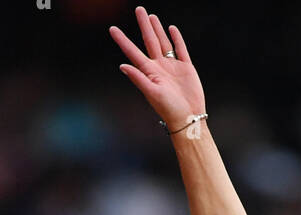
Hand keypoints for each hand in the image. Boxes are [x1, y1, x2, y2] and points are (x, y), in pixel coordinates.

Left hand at [110, 7, 204, 131]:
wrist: (188, 117)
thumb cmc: (169, 109)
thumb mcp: (152, 93)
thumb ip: (138, 78)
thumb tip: (123, 65)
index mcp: (149, 72)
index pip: (133, 52)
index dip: (122, 40)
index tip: (112, 29)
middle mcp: (159, 67)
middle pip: (149, 41)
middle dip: (144, 25)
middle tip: (139, 9)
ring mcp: (172, 66)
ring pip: (163, 42)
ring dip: (157, 29)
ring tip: (151, 17)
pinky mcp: (186, 68)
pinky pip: (180, 49)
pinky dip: (176, 38)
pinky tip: (171, 29)